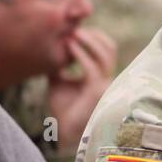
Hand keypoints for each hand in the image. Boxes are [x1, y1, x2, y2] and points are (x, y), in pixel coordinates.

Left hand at [48, 27, 116, 149]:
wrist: (63, 133)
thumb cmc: (62, 110)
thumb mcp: (58, 82)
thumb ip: (59, 66)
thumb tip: (52, 49)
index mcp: (100, 76)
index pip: (106, 49)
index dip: (93, 36)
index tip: (75, 30)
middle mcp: (106, 79)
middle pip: (110, 48)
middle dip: (93, 35)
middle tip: (74, 28)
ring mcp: (103, 85)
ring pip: (105, 54)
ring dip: (89, 41)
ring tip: (72, 34)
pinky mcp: (95, 92)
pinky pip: (91, 67)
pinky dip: (80, 54)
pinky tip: (68, 46)